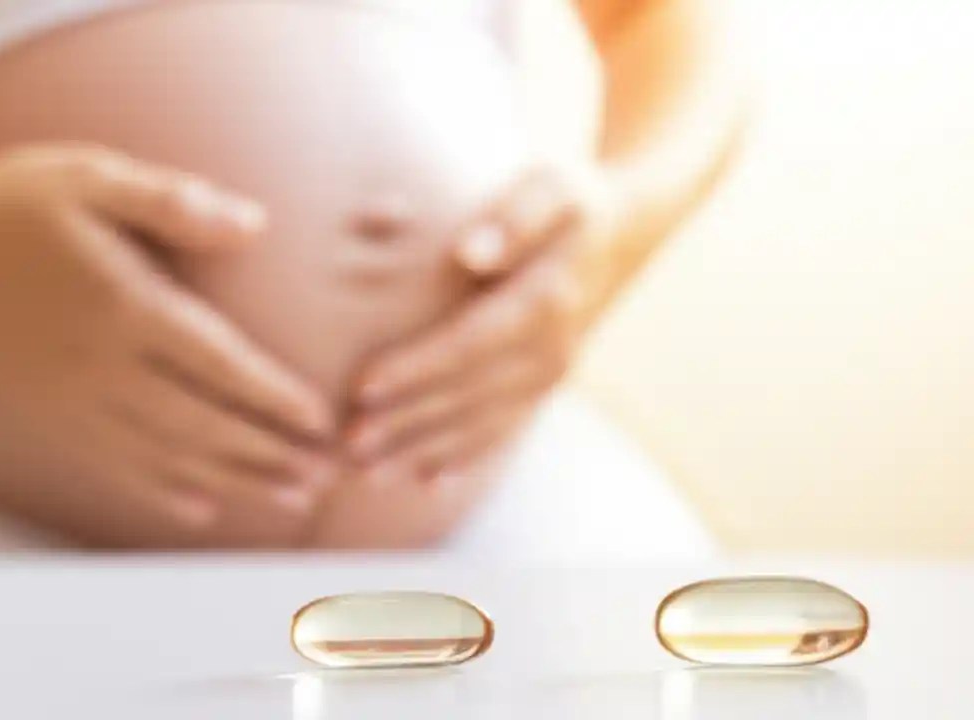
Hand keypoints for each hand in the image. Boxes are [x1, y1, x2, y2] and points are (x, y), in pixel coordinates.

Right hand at [0, 145, 335, 528]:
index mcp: (123, 305)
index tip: (323, 421)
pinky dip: (160, 491)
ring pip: (166, 455)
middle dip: (270, 453)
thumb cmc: (15, 205)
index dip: (273, 396)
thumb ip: (174, 203)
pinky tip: (201, 509)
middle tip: (329, 476)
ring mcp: (72, 399)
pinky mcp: (49, 415)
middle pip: (200, 423)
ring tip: (292, 498)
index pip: (216, 362)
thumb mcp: (92, 177)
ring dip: (235, 480)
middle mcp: (101, 365)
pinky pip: (112, 464)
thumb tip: (254, 225)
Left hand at [345, 166, 620, 482]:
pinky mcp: (545, 387)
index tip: (363, 386)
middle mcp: (550, 349)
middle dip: (406, 422)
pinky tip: (427, 481)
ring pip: (480, 424)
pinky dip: (464, 457)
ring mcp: (551, 375)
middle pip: (467, 395)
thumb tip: (470, 253)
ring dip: (424, 451)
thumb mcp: (551, 186)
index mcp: (545, 301)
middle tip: (348, 445)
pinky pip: (503, 430)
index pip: (468, 342)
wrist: (624, 231)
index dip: (416, 368)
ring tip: (371, 475)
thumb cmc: (571, 200)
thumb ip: (514, 216)